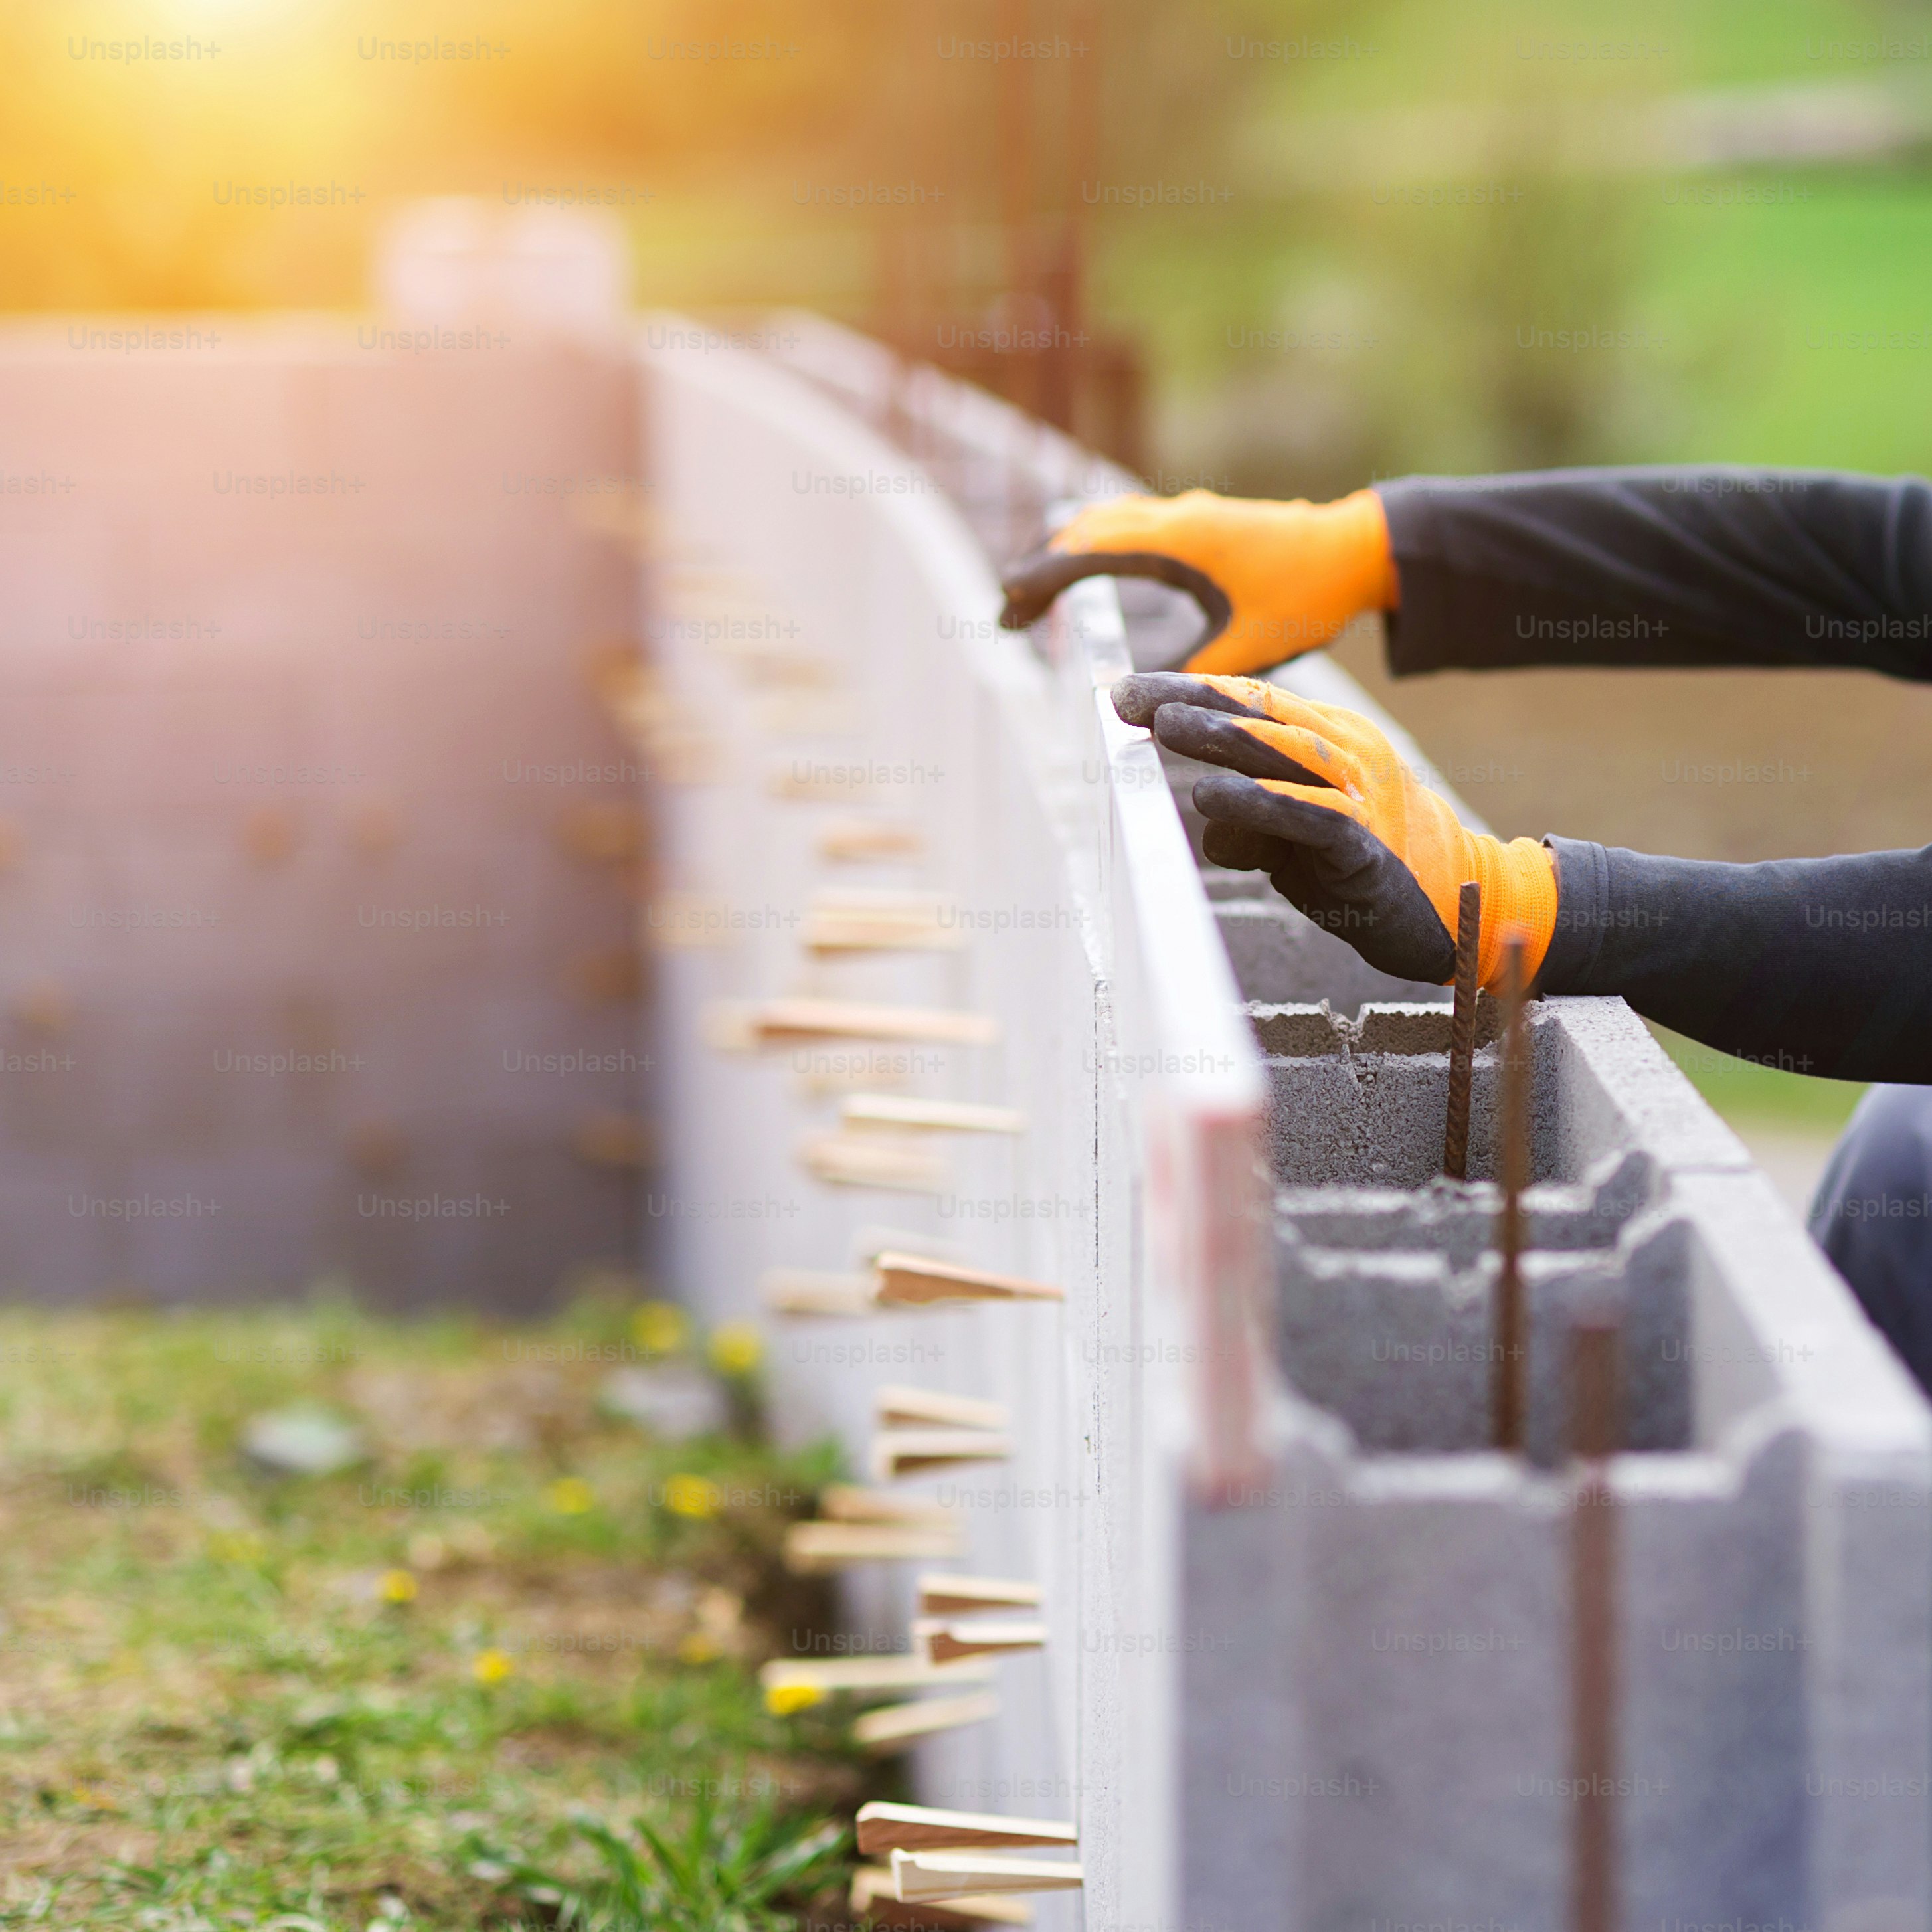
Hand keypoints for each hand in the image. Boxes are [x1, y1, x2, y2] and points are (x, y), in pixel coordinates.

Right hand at [1000, 488, 1395, 674]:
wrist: (1357, 550)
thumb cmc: (1308, 598)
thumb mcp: (1247, 649)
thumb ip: (1189, 673)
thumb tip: (1132, 699)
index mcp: (1179, 544)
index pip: (1085, 555)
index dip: (1039, 582)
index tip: (1007, 613)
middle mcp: (1175, 520)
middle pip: (1084, 533)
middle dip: (1040, 572)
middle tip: (1009, 617)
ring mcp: (1186, 516)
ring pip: (1105, 522)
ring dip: (1065, 554)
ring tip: (1037, 596)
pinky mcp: (1198, 521)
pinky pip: (1130, 522)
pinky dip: (1096, 543)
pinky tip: (1088, 563)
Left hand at [1112, 672, 1556, 989]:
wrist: (1456, 907)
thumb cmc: (1369, 866)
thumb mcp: (1297, 840)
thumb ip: (1256, 825)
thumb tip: (1212, 832)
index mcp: (1328, 740)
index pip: (1251, 703)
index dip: (1190, 692)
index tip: (1127, 692)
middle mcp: (1347, 754)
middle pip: (1261, 715)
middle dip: (1193, 702)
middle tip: (1129, 698)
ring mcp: (1363, 796)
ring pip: (1286, 753)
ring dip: (1223, 738)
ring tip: (1165, 729)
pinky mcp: (1367, 846)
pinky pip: (1312, 817)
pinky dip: (1262, 803)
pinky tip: (1214, 796)